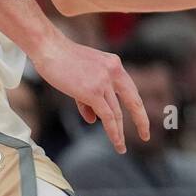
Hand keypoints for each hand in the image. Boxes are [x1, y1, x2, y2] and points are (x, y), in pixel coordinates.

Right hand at [31, 35, 147, 153]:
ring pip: (117, 112)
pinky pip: (107, 116)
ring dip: (119, 132)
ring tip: (121, 146)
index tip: (141, 119)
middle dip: (140, 120)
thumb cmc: (61, 61)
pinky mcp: (93, 91)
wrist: (50, 48)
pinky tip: (116, 140)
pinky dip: (113, 130)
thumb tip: (95, 119)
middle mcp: (114, 72)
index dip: (136, 106)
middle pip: (133, 101)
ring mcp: (105, 81)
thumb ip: (90, 98)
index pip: (130, 89)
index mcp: (114, 65)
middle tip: (146, 135)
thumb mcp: (83, 76)